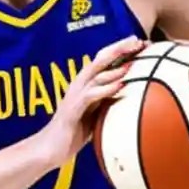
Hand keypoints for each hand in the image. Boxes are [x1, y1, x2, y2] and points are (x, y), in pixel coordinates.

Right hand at [41, 36, 146, 163]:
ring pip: (95, 74)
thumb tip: (130, 96)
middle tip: (137, 41)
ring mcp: (74, 96)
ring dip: (115, 67)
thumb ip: (108, 101)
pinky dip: (105, 89)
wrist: (49, 148)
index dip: (120, 49)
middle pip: (99, 60)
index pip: (103, 61)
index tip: (140, 42)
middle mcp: (78, 85)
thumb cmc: (73, 132)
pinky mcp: (72, 110)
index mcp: (84, 84)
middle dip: (119, 49)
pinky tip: (120, 86)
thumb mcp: (95, 113)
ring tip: (133, 61)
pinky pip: (90, 96)